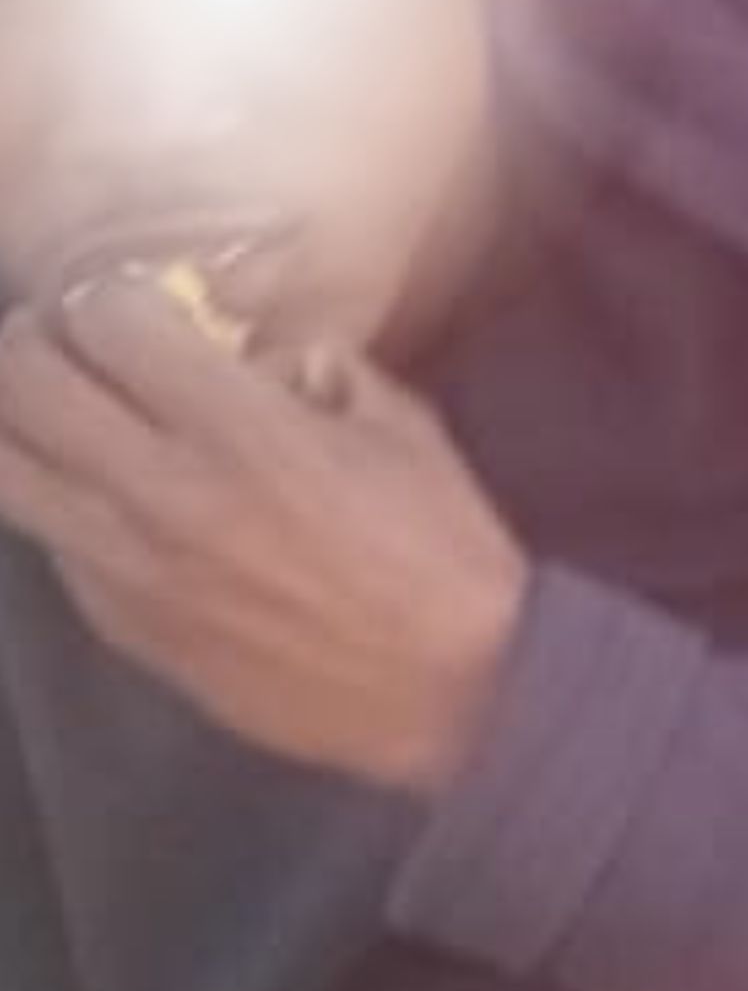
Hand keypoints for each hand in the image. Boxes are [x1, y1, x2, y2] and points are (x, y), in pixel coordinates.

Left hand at [0, 270, 525, 792]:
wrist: (458, 695)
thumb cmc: (446, 556)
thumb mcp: (404, 431)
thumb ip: (317, 370)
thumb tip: (248, 350)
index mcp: (242, 432)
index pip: (106, 317)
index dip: (119, 295)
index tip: (150, 308)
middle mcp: (160, 492)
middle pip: (20, 376)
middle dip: (42, 339)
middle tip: (82, 347)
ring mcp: (124, 565)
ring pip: (0, 463)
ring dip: (24, 422)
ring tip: (69, 418)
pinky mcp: (117, 622)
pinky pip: (46, 541)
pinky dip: (64, 503)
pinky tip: (115, 504)